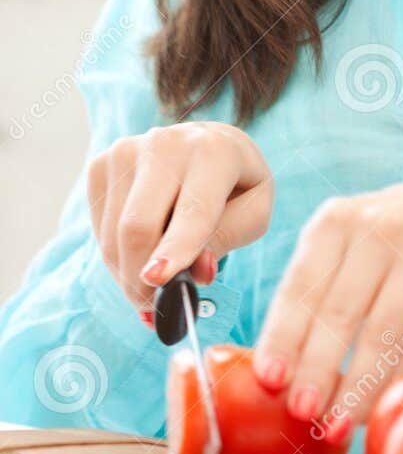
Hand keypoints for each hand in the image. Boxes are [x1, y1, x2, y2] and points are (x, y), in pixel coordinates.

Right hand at [87, 121, 273, 312]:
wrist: (207, 147)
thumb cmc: (236, 187)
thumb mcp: (252, 214)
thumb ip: (226, 239)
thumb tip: (197, 272)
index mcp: (213, 151)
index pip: (192, 210)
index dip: (176, 249)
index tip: (158, 280)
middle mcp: (165, 144)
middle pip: (138, 226)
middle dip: (142, 279)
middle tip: (156, 309)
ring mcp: (126, 151)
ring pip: (114, 235)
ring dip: (129, 275)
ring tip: (153, 285)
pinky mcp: (101, 166)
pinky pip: (99, 229)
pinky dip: (117, 257)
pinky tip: (142, 255)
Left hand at [251, 182, 402, 436]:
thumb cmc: (390, 243)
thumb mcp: (350, 244)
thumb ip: (317, 291)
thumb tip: (281, 376)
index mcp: (335, 220)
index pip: (301, 285)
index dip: (283, 335)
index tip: (269, 380)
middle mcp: (377, 228)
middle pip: (340, 311)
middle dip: (316, 368)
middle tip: (300, 413)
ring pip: (383, 331)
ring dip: (357, 386)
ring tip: (336, 427)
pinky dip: (395, 377)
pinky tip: (377, 404)